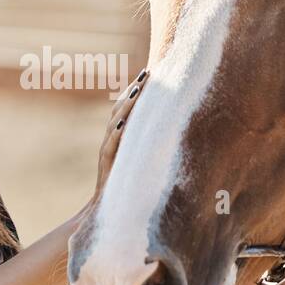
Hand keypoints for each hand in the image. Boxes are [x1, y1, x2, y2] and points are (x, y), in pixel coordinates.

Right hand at [83, 68, 148, 213]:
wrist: (110, 211)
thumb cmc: (131, 187)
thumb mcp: (145, 162)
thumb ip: (152, 147)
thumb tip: (179, 132)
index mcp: (122, 136)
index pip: (128, 107)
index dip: (138, 89)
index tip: (152, 73)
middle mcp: (113, 140)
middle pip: (121, 108)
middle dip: (134, 90)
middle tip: (148, 73)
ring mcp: (108, 151)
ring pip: (115, 122)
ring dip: (126, 105)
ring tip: (137, 90)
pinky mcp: (106, 165)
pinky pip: (109, 146)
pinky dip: (116, 132)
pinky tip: (123, 121)